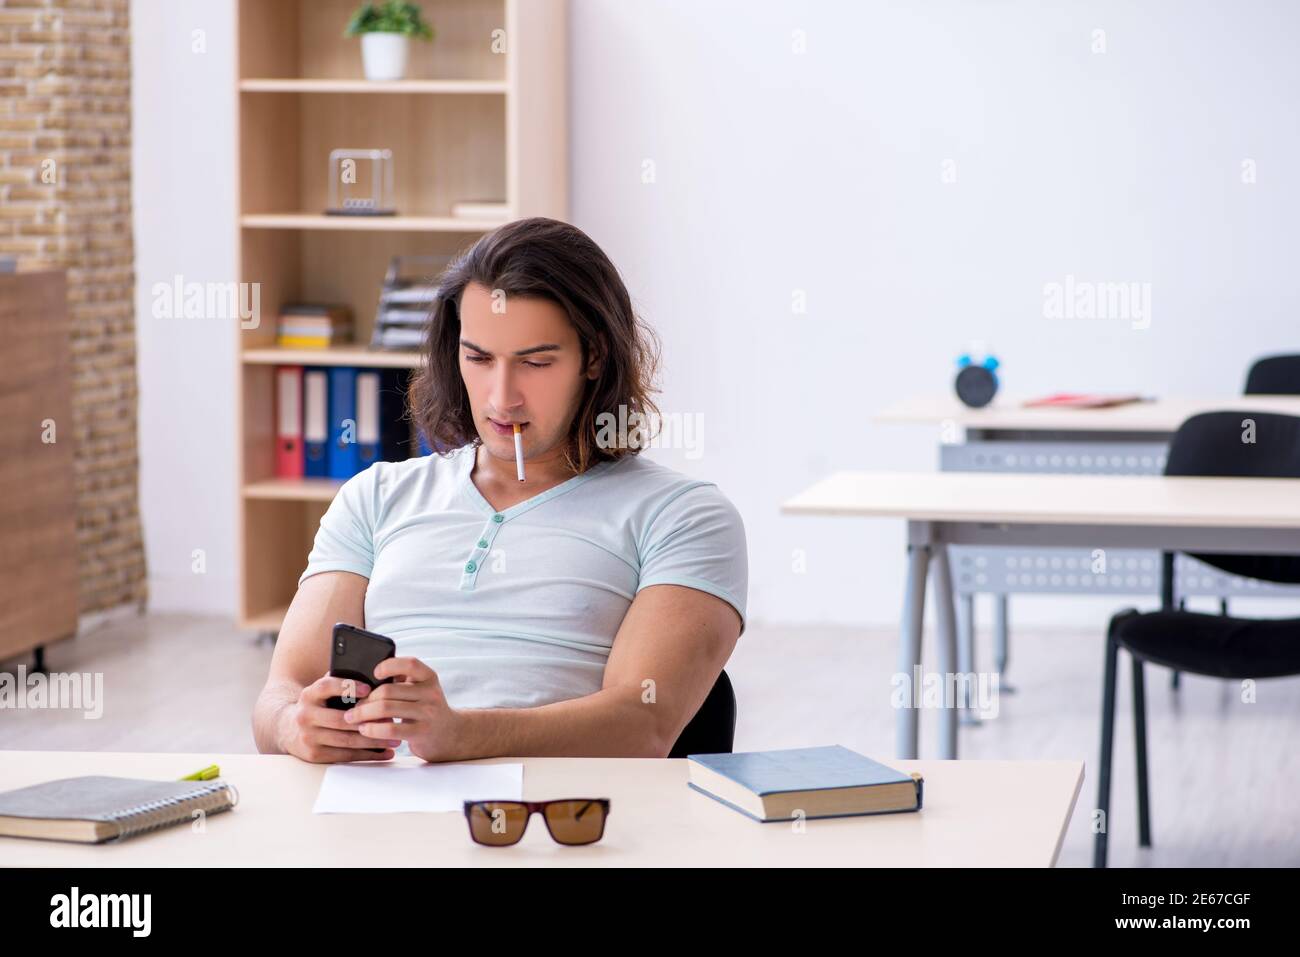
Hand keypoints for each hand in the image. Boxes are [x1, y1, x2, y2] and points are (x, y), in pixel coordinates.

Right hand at [278, 675, 400, 763]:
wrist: (286, 728)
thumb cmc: (316, 706)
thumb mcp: (320, 692)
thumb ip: (340, 683)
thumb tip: (375, 676)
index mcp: (309, 695)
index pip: (326, 687)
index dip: (347, 687)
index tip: (369, 689)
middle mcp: (306, 715)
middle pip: (342, 719)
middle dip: (370, 721)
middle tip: (392, 720)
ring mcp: (308, 737)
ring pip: (346, 740)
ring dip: (373, 741)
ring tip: (394, 740)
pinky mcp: (314, 755)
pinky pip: (345, 756)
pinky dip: (366, 755)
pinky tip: (383, 753)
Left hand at [343, 657, 466, 762]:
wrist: (449, 734)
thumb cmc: (425, 709)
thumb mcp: (420, 690)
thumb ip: (401, 681)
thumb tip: (365, 679)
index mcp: (429, 677)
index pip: (409, 664)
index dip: (389, 666)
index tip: (374, 673)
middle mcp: (430, 693)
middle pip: (389, 690)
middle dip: (365, 698)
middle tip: (352, 706)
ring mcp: (428, 713)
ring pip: (386, 708)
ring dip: (363, 713)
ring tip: (352, 717)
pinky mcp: (422, 732)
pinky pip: (391, 729)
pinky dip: (372, 729)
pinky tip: (365, 730)